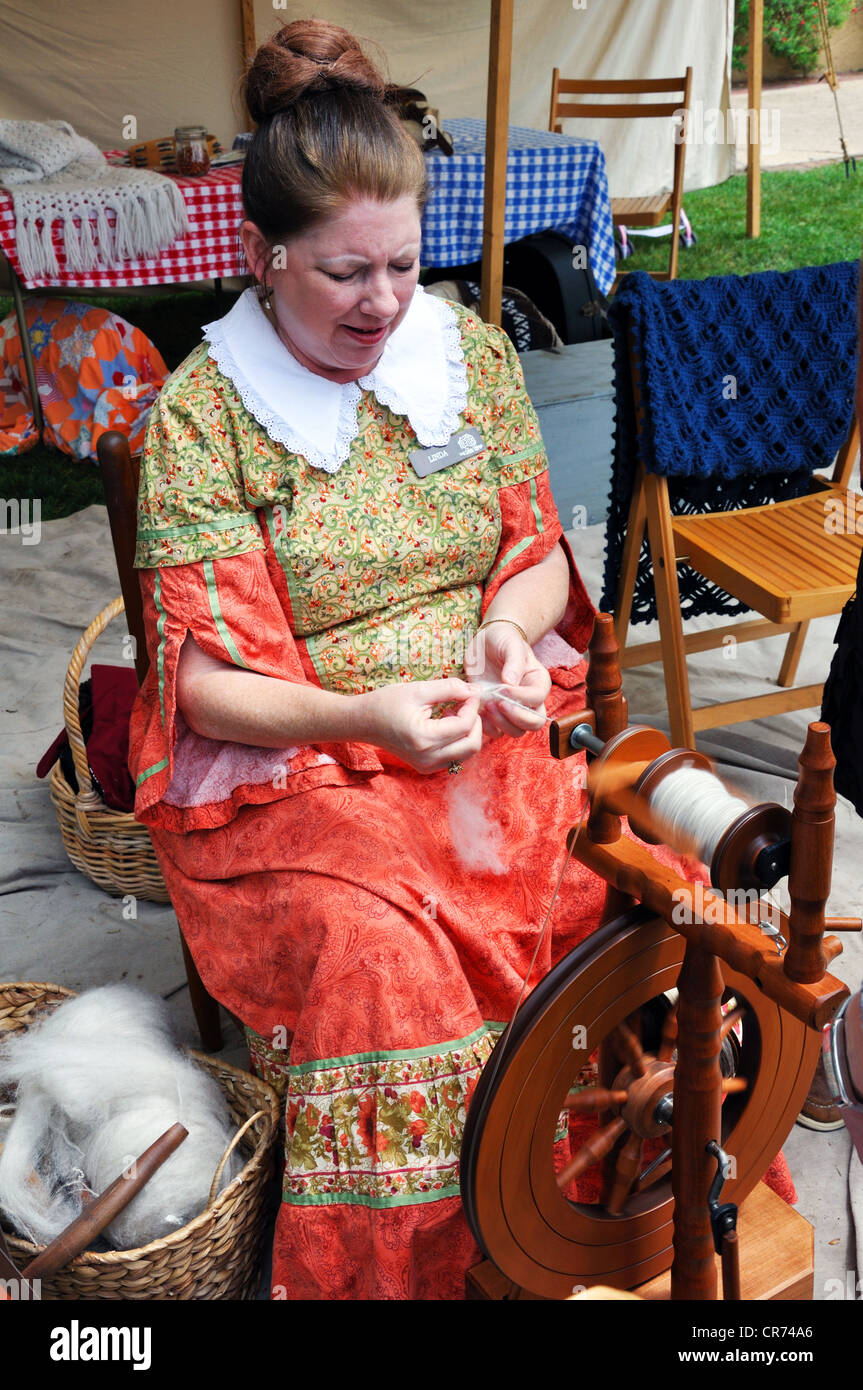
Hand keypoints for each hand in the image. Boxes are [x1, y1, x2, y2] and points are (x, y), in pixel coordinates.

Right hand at [358, 678, 482, 773]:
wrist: (363, 722)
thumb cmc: (386, 703)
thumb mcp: (418, 689)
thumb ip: (450, 688)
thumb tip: (475, 690)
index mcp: (424, 739)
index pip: (464, 725)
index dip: (472, 705)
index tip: (470, 691)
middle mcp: (427, 758)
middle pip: (472, 744)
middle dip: (476, 721)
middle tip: (466, 703)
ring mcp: (427, 766)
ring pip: (467, 753)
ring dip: (469, 731)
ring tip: (453, 712)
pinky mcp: (427, 767)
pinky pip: (456, 757)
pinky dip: (459, 740)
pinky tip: (446, 723)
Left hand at [464, 622, 549, 738]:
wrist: (487, 643)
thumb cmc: (503, 639)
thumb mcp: (511, 643)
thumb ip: (514, 661)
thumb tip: (510, 683)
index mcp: (538, 682)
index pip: (537, 698)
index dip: (521, 697)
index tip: (503, 689)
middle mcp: (530, 700)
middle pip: (534, 723)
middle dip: (515, 717)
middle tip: (496, 703)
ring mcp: (513, 709)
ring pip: (516, 731)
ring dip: (501, 723)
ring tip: (486, 705)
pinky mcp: (496, 714)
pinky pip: (496, 731)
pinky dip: (486, 726)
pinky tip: (477, 710)